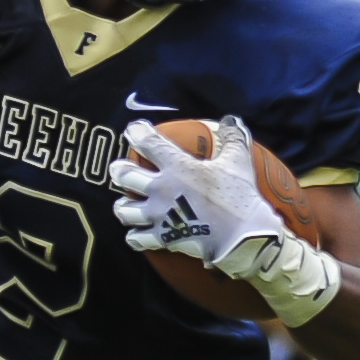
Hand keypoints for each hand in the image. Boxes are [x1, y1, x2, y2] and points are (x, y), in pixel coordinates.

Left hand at [111, 116, 282, 272]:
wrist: (241, 236)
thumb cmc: (239, 196)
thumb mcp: (238, 161)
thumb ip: (232, 138)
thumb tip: (230, 121)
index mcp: (178, 167)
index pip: (149, 143)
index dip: (137, 133)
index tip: (132, 130)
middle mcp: (161, 189)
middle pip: (125, 176)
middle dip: (118, 170)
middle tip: (118, 168)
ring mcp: (159, 215)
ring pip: (125, 210)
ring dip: (123, 206)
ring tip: (124, 204)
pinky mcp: (162, 238)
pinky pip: (137, 239)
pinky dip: (135, 237)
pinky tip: (137, 235)